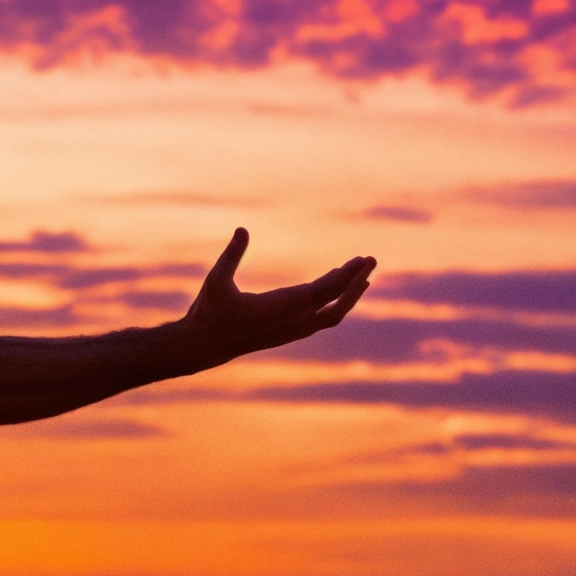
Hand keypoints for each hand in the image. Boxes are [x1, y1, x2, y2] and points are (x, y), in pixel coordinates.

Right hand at [176, 228, 372, 368]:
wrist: (204, 346)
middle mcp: (291, 323)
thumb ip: (230, 255)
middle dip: (355, 281)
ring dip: (349, 294)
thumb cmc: (209, 311)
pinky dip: (337, 303)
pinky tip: (340, 290)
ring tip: (363, 274)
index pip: (321, 293)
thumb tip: (242, 230)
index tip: (360, 260)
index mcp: (277, 310)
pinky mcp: (290, 333)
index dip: (343, 277)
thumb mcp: (215, 280)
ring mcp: (293, 331)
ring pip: (333, 315)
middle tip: (370, 259)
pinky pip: (324, 319)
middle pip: (335, 303)